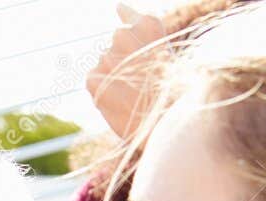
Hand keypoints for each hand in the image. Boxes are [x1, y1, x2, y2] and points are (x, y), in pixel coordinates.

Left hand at [87, 2, 169, 139]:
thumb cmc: (173, 91)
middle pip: (115, 47)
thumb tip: (117, 5)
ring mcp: (106, 56)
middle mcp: (123, 34)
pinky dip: (104, 91)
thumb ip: (139, 27)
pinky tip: (121, 102)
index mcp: (148, 24)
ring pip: (104, 64)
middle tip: (142, 83)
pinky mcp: (92, 78)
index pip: (127, 15)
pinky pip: (93, 80)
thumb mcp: (165, 52)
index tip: (134, 44)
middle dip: (124, 62)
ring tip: (133, 95)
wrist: (166, 125)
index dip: (132, 34)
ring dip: (114, 78)